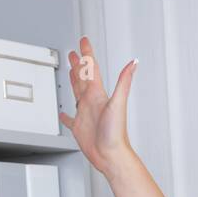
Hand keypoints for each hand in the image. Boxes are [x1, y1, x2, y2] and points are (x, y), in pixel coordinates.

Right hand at [59, 35, 136, 173]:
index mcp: (98, 94)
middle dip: (78, 64)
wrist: (111, 155)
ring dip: (73, 82)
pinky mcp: (80, 127)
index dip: (87, 54)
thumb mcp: (118, 103)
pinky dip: (65, 115)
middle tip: (74, 53)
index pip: (91, 69)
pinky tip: (63, 113)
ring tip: (70, 72)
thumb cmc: (116, 133)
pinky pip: (70, 119)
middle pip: (82, 78)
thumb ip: (124, 81)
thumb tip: (133, 63)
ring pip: (76, 93)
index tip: (84, 41)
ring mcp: (85, 114)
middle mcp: (92, 102)